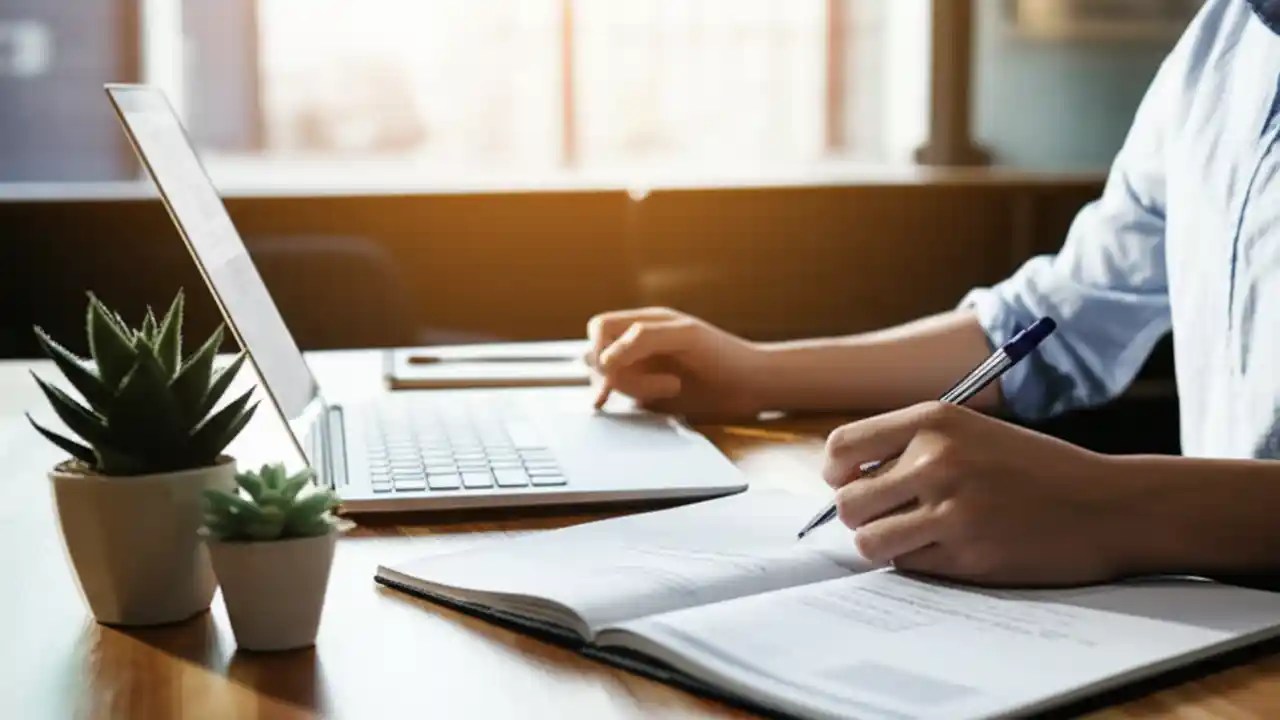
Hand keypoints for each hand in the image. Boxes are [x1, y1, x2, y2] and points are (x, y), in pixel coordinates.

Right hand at [585, 307, 764, 418]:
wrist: (752, 386)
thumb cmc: (724, 354)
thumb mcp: (685, 336)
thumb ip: (643, 339)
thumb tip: (604, 359)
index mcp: (646, 322)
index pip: (600, 327)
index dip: (600, 346)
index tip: (618, 366)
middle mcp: (640, 345)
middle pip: (598, 355)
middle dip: (618, 373)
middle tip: (663, 383)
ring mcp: (643, 371)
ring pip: (608, 378)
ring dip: (629, 388)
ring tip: (670, 390)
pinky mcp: (650, 397)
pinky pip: (622, 398)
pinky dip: (620, 401)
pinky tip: (620, 406)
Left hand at [823, 402, 1133, 585]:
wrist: (1108, 506)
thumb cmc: (1035, 469)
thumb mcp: (970, 433)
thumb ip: (911, 447)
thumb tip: (842, 479)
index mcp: (934, 420)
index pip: (843, 447)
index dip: (836, 473)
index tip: (850, 483)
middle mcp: (936, 460)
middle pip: (847, 502)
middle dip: (860, 515)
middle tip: (888, 517)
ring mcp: (951, 510)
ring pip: (869, 540)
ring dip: (884, 544)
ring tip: (915, 536)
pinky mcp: (967, 555)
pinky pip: (908, 565)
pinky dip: (920, 562)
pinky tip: (953, 548)